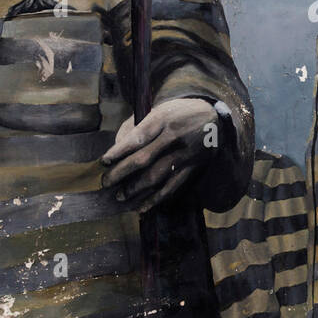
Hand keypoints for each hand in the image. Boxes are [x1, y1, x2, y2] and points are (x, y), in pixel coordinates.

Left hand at [100, 98, 218, 207]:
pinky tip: (142, 207)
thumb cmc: (178, 113)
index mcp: (163, 119)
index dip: (119, 152)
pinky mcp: (193, 167)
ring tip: (120, 196)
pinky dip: (156, 199)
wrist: (213, 117)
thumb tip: (116, 148)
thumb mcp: (158, 110)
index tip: (104, 162)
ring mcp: (185, 154)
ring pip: (157, 176)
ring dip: (135, 189)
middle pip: (144, 159)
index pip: (137, 138)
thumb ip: (135, 126)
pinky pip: (172, 187)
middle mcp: (174, 137)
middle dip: (121, 173)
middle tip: (106, 182)